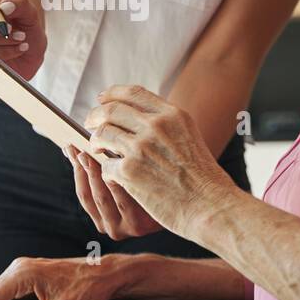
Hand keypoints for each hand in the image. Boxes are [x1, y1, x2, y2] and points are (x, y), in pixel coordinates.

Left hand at [83, 85, 235, 239]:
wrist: (211, 206)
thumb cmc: (203, 178)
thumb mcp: (189, 137)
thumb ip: (164, 124)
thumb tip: (132, 118)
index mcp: (172, 115)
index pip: (133, 93)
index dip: (112, 94)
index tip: (101, 99)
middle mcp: (155, 126)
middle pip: (111, 110)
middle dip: (94, 116)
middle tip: (89, 122)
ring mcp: (140, 148)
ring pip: (102, 134)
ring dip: (95, 141)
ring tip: (96, 148)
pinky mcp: (129, 172)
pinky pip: (105, 165)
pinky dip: (106, 171)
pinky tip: (112, 176)